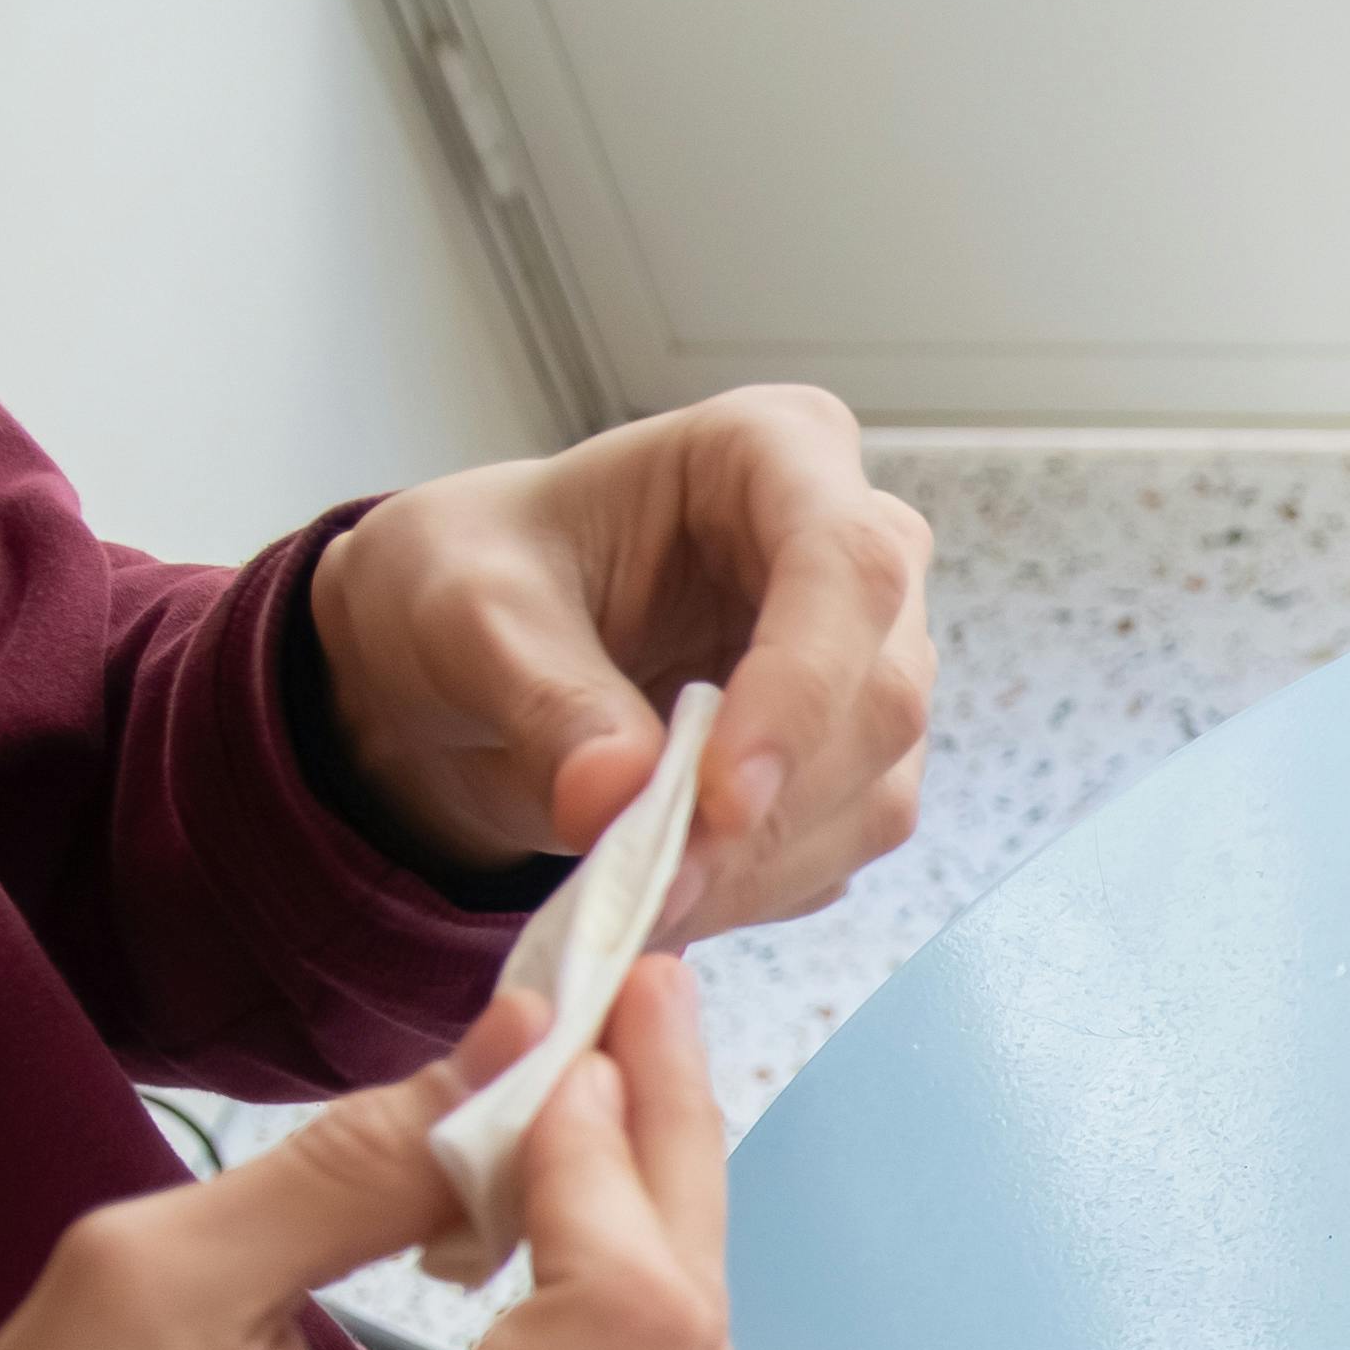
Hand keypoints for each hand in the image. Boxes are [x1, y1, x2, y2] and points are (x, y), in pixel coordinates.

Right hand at [0, 965, 736, 1349]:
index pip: (625, 1312)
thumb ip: (356, 1166)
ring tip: (588, 1090)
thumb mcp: (143, 1290)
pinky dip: (613, 1320)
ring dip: (649, 1231)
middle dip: (661, 1157)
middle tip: (635, 1001)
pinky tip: (559, 1223)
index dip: (620, 1148)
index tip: (581, 1016)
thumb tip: (519, 1045)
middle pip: (681, 1347)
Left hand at [305, 385, 931, 939]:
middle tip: (651, 881)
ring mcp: (865, 667)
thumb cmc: (477, 576)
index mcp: (775, 454)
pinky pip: (838, 852)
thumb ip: (544, 695)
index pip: (848, 564)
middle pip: (880, 696)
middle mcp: (852, 557)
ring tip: (636, 895)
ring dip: (756, 868)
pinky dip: (750, 891)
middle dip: (770, 809)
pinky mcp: (851, 766)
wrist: (473, 651)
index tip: (717, 800)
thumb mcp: (469, 611)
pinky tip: (665, 890)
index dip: (803, 688)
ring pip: (876, 792)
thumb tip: (616, 798)